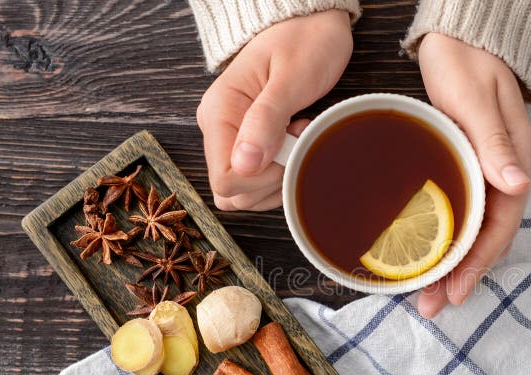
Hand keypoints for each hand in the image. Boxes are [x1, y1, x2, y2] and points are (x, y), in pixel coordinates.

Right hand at [196, 10, 352, 210]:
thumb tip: (245, 164)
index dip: (263, 176)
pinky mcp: (248, 146)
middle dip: (272, 179)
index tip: (290, 141)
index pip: (226, 179)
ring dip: (279, 177)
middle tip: (296, 137)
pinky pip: (258, 184)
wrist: (312, 25)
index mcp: (219, 112)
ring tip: (296, 135)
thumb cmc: (304, 42)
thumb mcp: (291, 78)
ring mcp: (232, 140)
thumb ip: (267, 120)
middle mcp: (218, 131)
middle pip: (234, 193)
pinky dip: (281, 175)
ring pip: (246, 194)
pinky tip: (294, 143)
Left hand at [416, 33, 530, 317]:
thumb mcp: (476, 100)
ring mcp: (489, 171)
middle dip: (463, 274)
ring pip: (475, 228)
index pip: (501, 224)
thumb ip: (494, 143)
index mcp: (515, 162)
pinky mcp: (470, 165)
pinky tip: (430, 253)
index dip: (478, 262)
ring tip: (427, 294)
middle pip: (488, 236)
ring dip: (454, 263)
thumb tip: (518, 187)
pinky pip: (462, 211)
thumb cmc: (467, 62)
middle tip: (431, 306)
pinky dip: (447, 237)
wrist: (461, 34)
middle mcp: (506, 173)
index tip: (454, 291)